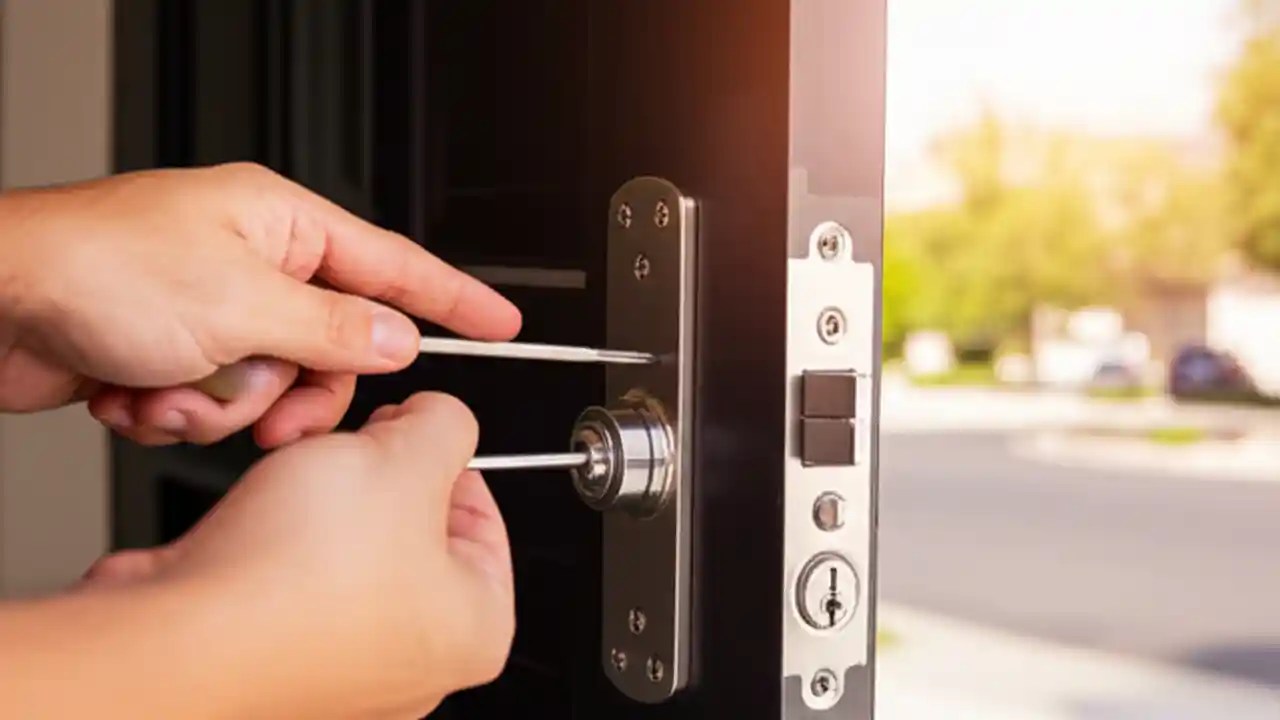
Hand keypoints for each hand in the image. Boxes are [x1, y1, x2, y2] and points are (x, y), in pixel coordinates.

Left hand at [0, 163, 519, 445]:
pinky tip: (132, 391)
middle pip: (330, 351)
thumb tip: (397, 340)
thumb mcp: (239, 301)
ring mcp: (208, 312)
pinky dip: (174, 413)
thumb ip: (333, 329)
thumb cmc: (94, 266)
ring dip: (219, 407)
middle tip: (270, 411)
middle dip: (293, 393)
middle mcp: (249, 266)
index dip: (454, 299)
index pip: (394, 265)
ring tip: (171, 388)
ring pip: (270, 391)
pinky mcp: (170, 355)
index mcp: (279, 225)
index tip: (502, 324)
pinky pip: (214, 407)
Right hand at [79, 392, 514, 718]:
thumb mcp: (406, 454)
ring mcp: (342, 673)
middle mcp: (416, 667)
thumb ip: (446, 424)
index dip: (445, 458)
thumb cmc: (296, 574)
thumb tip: (443, 419)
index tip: (413, 428)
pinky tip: (257, 523)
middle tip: (354, 448)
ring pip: (348, 549)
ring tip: (299, 480)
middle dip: (377, 473)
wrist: (176, 639)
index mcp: (477, 629)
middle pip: (414, 534)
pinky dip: (276, 540)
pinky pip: (290, 580)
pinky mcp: (274, 665)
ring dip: (323, 497)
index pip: (485, 521)